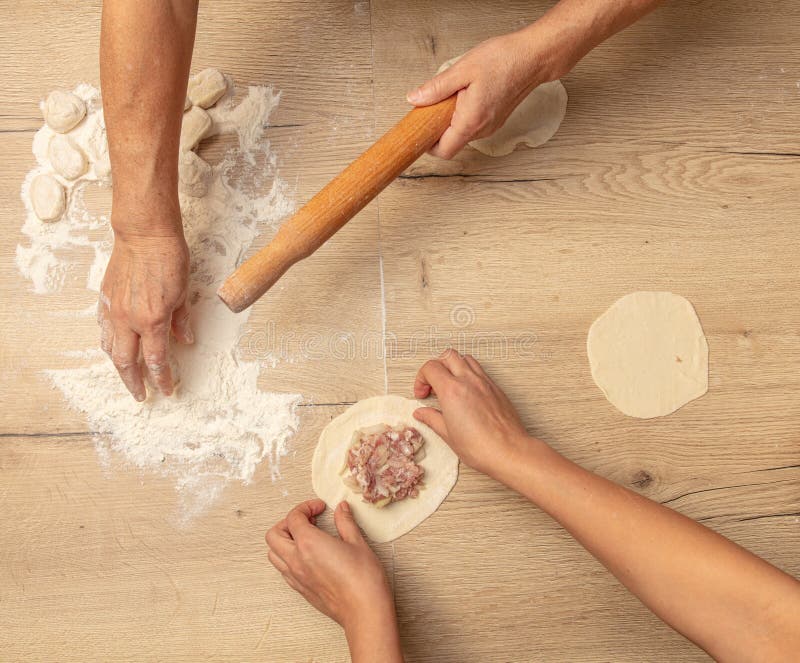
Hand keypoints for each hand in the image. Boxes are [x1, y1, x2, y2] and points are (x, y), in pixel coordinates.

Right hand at [98, 201, 192, 400]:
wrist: (144, 233)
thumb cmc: (168, 258)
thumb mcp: (184, 292)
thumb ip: (182, 320)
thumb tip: (185, 341)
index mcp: (151, 320)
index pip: (156, 361)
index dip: (162, 379)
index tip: (167, 390)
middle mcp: (128, 319)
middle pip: (126, 362)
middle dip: (134, 383)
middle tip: (141, 395)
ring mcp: (113, 309)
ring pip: (110, 347)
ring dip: (119, 366)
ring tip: (127, 377)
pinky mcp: (105, 298)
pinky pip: (104, 328)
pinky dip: (109, 343)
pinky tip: (114, 347)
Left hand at [265, 500, 393, 628]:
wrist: (364, 611)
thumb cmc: (363, 580)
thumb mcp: (357, 543)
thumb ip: (345, 522)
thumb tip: (341, 509)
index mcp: (309, 544)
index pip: (294, 518)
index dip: (306, 507)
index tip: (319, 508)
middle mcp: (297, 560)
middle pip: (274, 534)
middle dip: (287, 522)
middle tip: (307, 520)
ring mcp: (296, 577)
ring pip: (274, 553)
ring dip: (284, 541)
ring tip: (305, 537)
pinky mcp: (301, 590)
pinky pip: (283, 569)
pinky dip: (288, 557)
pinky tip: (308, 555)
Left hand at [406, 30, 557, 158]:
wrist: (534, 57)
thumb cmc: (504, 60)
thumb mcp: (463, 69)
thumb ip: (436, 88)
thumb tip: (415, 99)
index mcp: (472, 121)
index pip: (444, 151)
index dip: (428, 145)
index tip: (419, 130)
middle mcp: (483, 129)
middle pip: (451, 143)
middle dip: (438, 129)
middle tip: (432, 106)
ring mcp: (491, 126)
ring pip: (462, 134)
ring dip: (451, 121)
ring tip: (452, 95)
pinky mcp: (495, 120)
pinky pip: (473, 126)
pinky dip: (463, 116)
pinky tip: (464, 95)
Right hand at [413, 350, 530, 476]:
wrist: (509, 451)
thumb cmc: (481, 447)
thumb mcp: (448, 434)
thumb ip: (432, 418)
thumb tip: (422, 413)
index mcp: (452, 391)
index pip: (430, 368)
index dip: (421, 379)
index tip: (422, 394)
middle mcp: (469, 381)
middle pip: (447, 356)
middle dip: (436, 367)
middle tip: (433, 386)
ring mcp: (484, 382)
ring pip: (465, 359)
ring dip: (454, 367)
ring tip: (450, 385)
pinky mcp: (496, 388)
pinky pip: (480, 370)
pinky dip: (469, 374)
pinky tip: (466, 392)